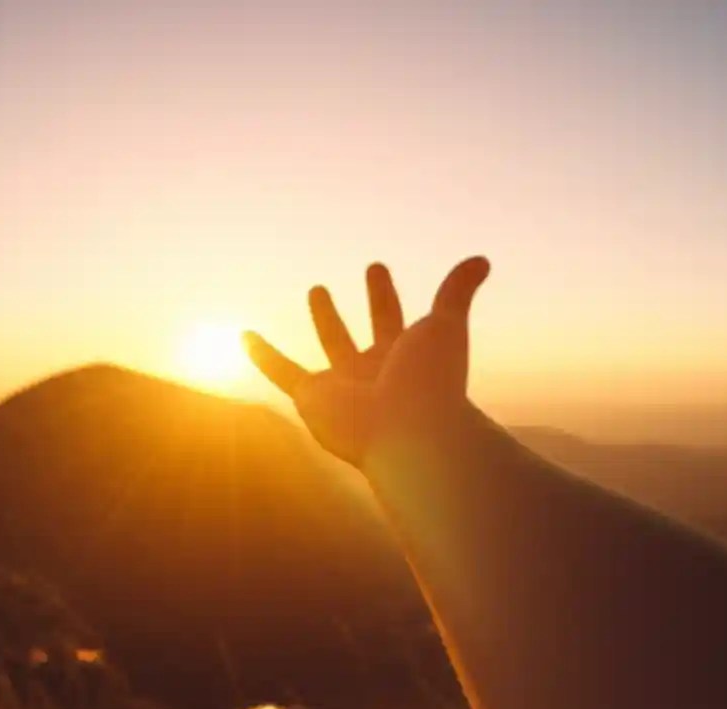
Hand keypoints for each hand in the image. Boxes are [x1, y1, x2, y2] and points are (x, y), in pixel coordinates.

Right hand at [243, 256, 490, 467]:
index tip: (375, 268)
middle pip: (369, 330)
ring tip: (317, 290)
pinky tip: (245, 336)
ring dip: (325, 319)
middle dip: (367, 304)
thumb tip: (482, 259)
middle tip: (358, 276)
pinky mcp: (312, 399)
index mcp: (405, 356)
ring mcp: (344, 386)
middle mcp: (376, 371)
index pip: (393, 318)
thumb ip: (458, 290)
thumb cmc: (431, 381)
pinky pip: (282, 373)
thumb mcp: (445, 325)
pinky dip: (262, 356)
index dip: (383, 293)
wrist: (408, 432)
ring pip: (332, 345)